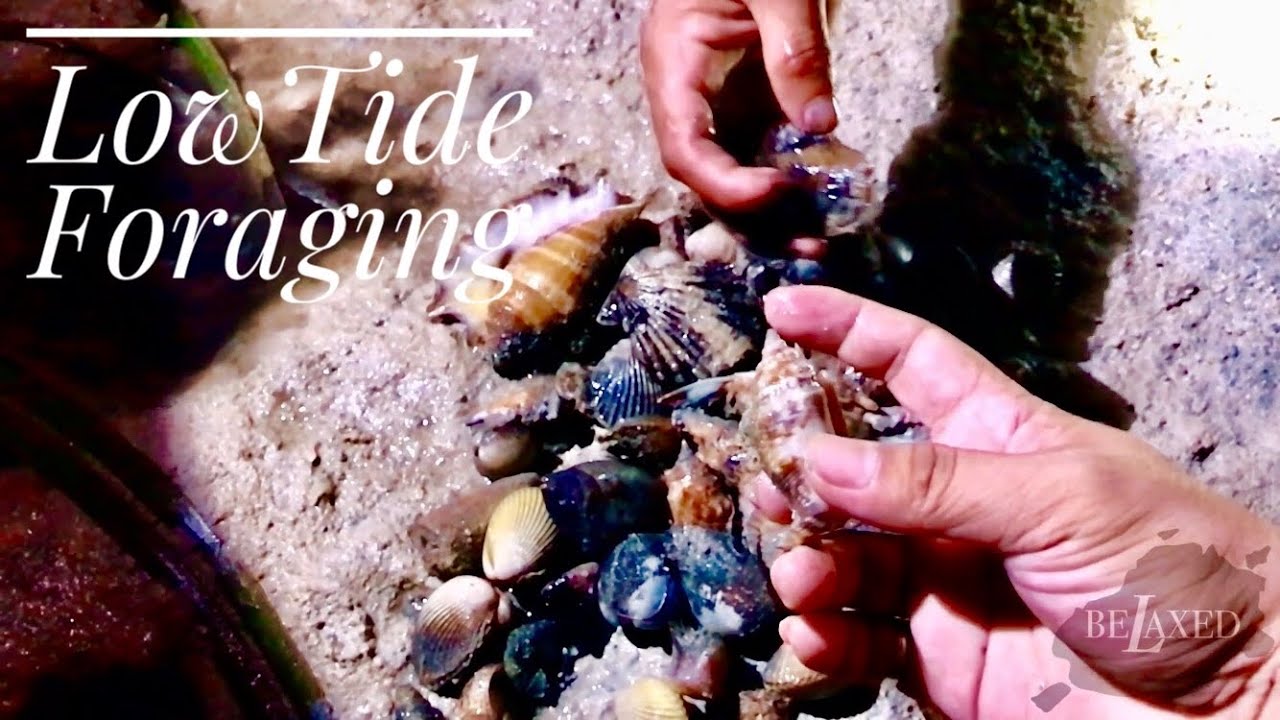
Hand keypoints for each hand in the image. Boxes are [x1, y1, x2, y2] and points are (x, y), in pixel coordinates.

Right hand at [641, 0, 835, 210]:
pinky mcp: (743, 93)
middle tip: (808, 231)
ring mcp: (713, 94)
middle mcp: (685, 88)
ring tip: (815, 230)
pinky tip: (818, 192)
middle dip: (750, 209)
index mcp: (675, 59)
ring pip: (728, 168)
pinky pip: (755, 147)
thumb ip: (796, 52)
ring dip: (768, 204)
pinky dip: (784, 175)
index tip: (782, 188)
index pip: (684, 147)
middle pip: (703, 171)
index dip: (726, 183)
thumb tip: (817, 125)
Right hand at [760, 285, 1279, 719]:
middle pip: (853, 466)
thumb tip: (820, 458)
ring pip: (841, 554)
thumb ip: (934, 481)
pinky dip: (825, 635)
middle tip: (773, 480)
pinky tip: (818, 632)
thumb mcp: (1059, 497)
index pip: (910, 364)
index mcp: (998, 437)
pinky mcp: (935, 658)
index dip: (846, 330)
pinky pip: (855, 638)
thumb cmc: (1174, 568)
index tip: (781, 308)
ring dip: (807, 558)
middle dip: (802, 467)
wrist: (1232, 702)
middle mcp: (959, 504)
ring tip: (804, 574)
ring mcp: (943, 581)